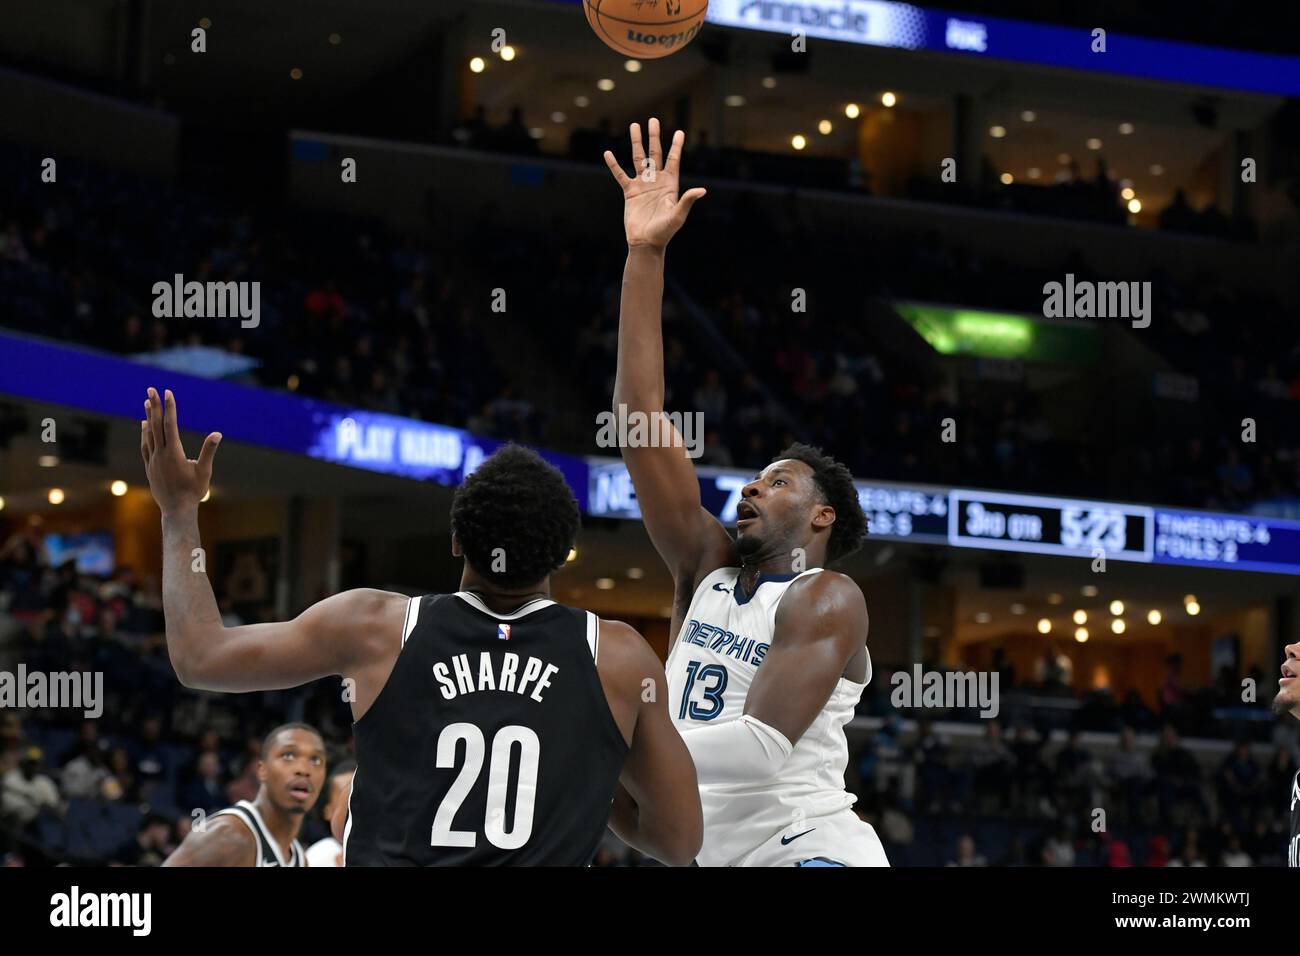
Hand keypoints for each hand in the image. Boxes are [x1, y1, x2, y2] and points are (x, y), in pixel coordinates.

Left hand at [140, 387, 221, 517]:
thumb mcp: (205, 471)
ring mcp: (153, 460)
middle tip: (151, 389)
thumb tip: (217, 434)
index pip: (170, 425)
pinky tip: (144, 425)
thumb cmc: (193, 491)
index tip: (168, 393)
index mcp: (174, 453)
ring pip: (149, 434)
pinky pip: (145, 445)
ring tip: (147, 402)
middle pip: (156, 425)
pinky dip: (144, 433)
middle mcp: (160, 454)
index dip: (170, 408)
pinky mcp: (150, 467)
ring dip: (149, 417)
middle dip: (155, 406)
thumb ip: (209, 451)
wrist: (176, 510)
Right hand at [604, 118, 705, 249]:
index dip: (676, 146)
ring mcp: (642, 185)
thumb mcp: (678, 216)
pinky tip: (608, 153)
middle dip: (654, 137)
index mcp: (670, 184)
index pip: (673, 160)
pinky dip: (614, 164)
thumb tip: (702, 190)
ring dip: (636, 142)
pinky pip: (620, 175)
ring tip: (634, 125)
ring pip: (638, 158)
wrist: (646, 243)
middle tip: (653, 120)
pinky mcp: (630, 192)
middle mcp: (656, 181)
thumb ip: (687, 201)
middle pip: (655, 153)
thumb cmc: (665, 232)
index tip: (679, 132)